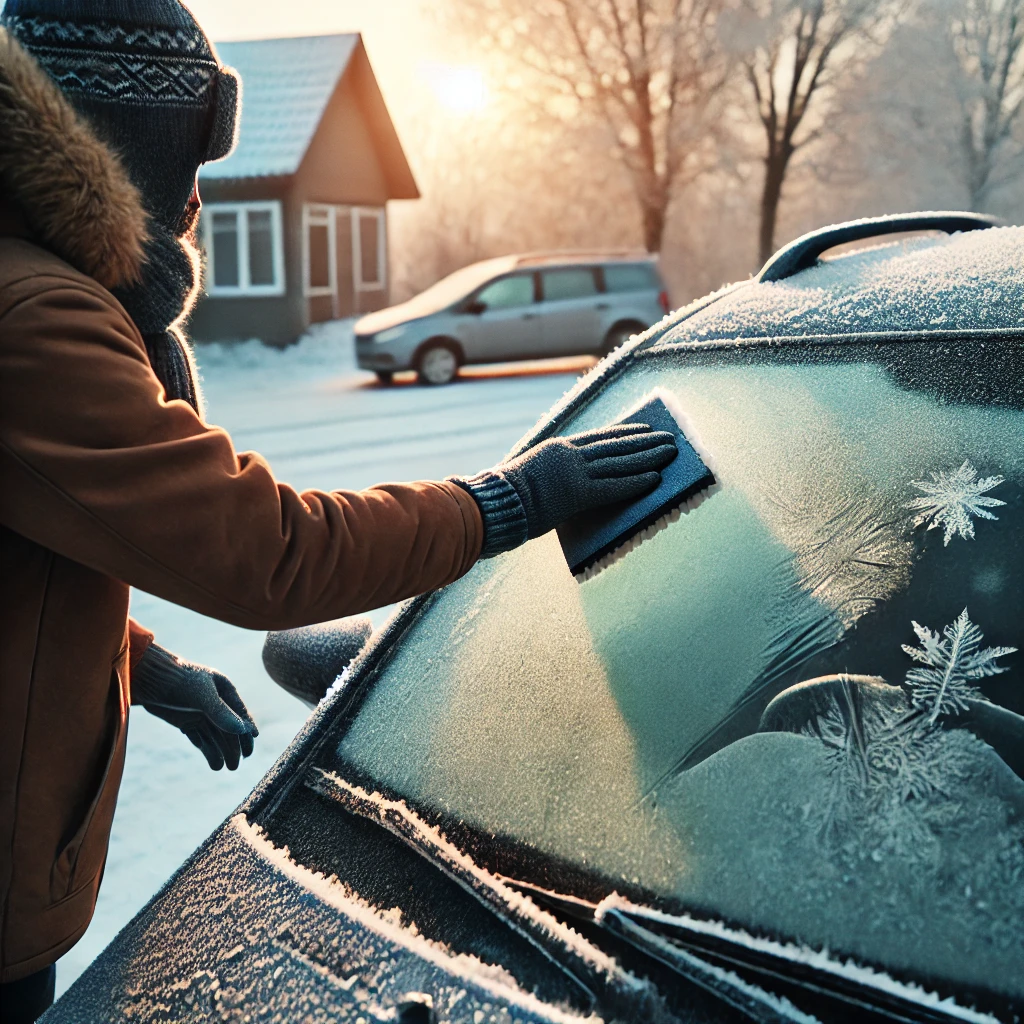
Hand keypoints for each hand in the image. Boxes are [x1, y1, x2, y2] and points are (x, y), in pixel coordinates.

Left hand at [132, 644, 257, 769]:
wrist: (147, 679)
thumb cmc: (179, 681)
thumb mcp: (202, 695)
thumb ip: (221, 713)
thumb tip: (243, 731)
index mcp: (224, 690)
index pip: (240, 713)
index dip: (246, 730)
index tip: (250, 747)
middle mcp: (215, 702)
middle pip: (229, 728)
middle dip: (234, 747)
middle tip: (236, 765)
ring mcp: (200, 712)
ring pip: (216, 736)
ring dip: (223, 751)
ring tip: (228, 768)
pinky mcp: (187, 721)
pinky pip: (201, 738)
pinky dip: (208, 751)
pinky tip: (215, 763)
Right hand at [500, 422, 676, 538]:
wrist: (494, 502)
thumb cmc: (504, 495)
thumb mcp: (528, 473)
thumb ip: (548, 472)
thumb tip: (556, 480)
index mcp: (557, 448)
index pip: (598, 437)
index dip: (624, 432)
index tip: (643, 427)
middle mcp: (570, 455)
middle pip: (615, 445)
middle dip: (644, 441)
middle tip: (669, 437)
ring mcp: (576, 473)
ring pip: (620, 462)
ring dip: (649, 456)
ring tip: (671, 452)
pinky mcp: (579, 494)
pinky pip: (614, 487)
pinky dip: (636, 482)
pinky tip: (656, 478)